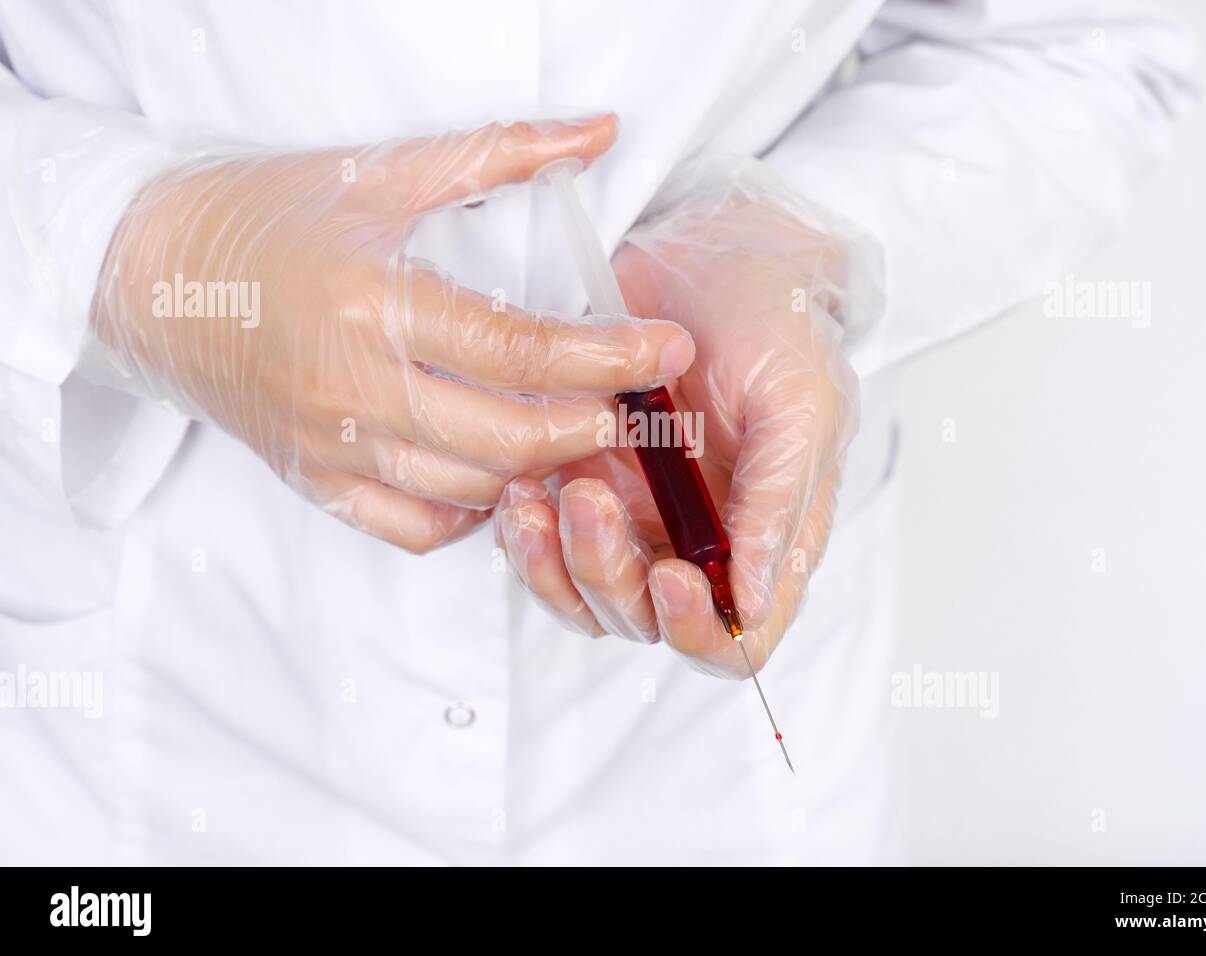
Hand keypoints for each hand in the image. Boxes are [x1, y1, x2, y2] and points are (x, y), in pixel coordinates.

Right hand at [89, 116, 694, 552]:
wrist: (148, 274)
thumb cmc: (265, 216)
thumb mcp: (381, 172)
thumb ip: (499, 154)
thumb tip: (597, 132)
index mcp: (374, 303)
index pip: (520, 351)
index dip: (610, 356)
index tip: (669, 350)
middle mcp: (353, 388)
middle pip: (507, 440)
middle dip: (592, 429)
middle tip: (634, 404)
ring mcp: (331, 446)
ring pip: (468, 492)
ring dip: (538, 473)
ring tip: (577, 434)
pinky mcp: (315, 482)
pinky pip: (414, 529)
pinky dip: (470, 514)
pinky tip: (495, 475)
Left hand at [494, 160, 862, 675]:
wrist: (710, 246)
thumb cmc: (773, 318)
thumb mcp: (801, 402)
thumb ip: (780, 503)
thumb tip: (751, 603)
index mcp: (764, 537)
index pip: (736, 637)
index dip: (698, 631)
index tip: (671, 578)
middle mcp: (695, 542)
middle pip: (646, 620)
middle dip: (612, 576)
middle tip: (594, 499)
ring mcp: (632, 516)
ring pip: (583, 593)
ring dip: (557, 562)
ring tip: (549, 493)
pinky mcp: (576, 481)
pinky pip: (538, 544)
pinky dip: (523, 534)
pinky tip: (520, 489)